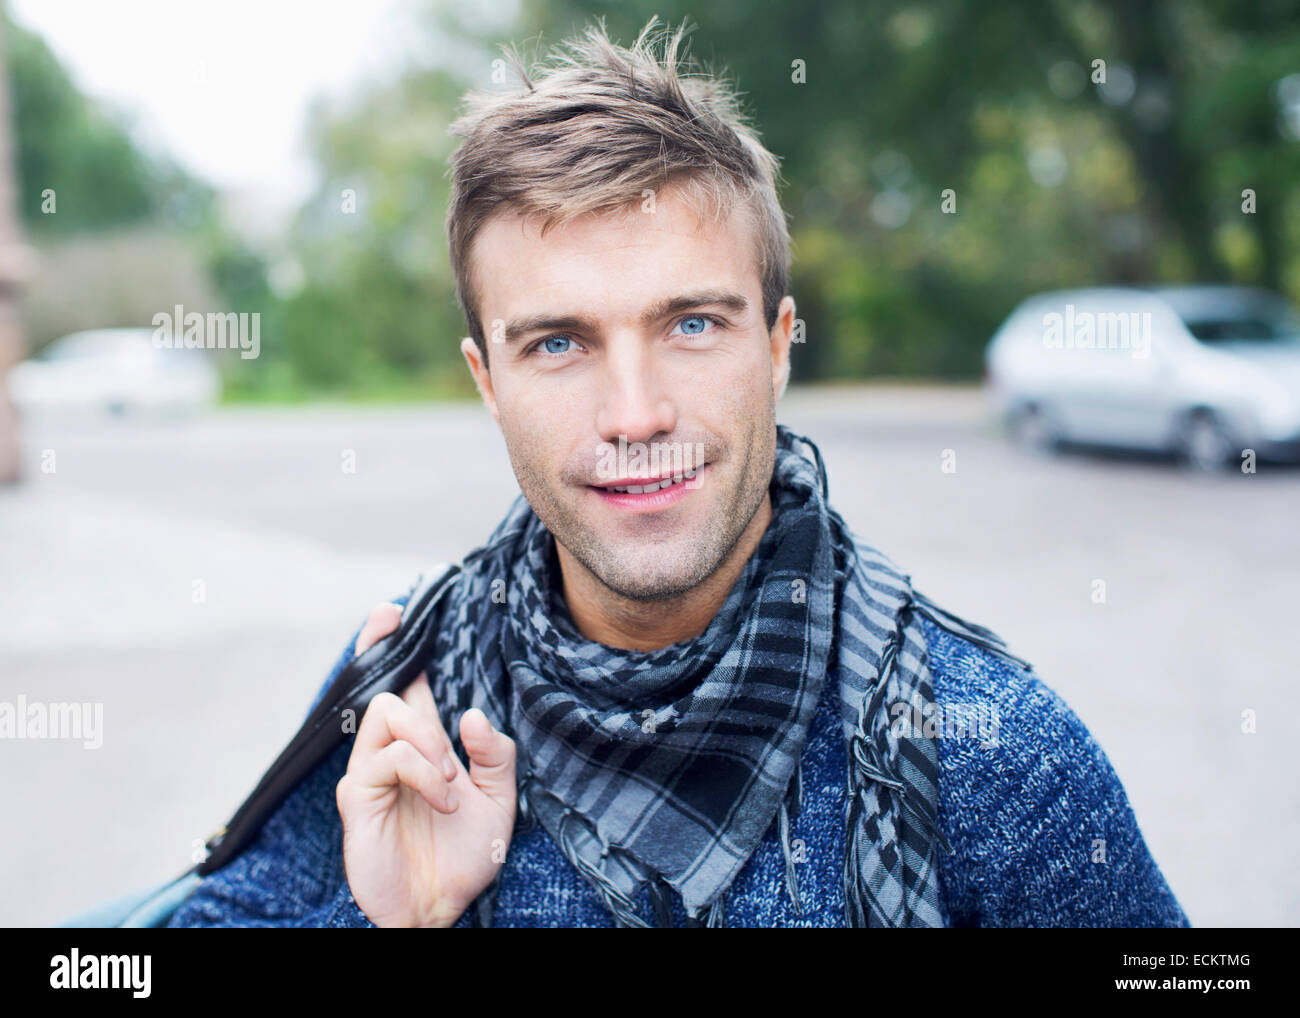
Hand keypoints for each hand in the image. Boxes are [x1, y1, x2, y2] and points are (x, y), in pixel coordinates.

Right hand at [336, 603, 516, 926]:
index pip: (403, 684)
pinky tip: (445, 797)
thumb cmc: (464, 855)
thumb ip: (494, 754)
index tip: (392, 610)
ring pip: (387, 713)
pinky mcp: (358, 797)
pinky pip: (388, 758)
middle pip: (387, 689)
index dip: (390, 645)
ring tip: (451, 780)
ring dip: (428, 740)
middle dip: (414, 693)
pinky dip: (424, 771)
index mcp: (423, 746)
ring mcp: (370, 772)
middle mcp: (391, 752)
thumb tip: (471, 714)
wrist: (441, 909)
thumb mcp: (499, 800)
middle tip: (442, 735)